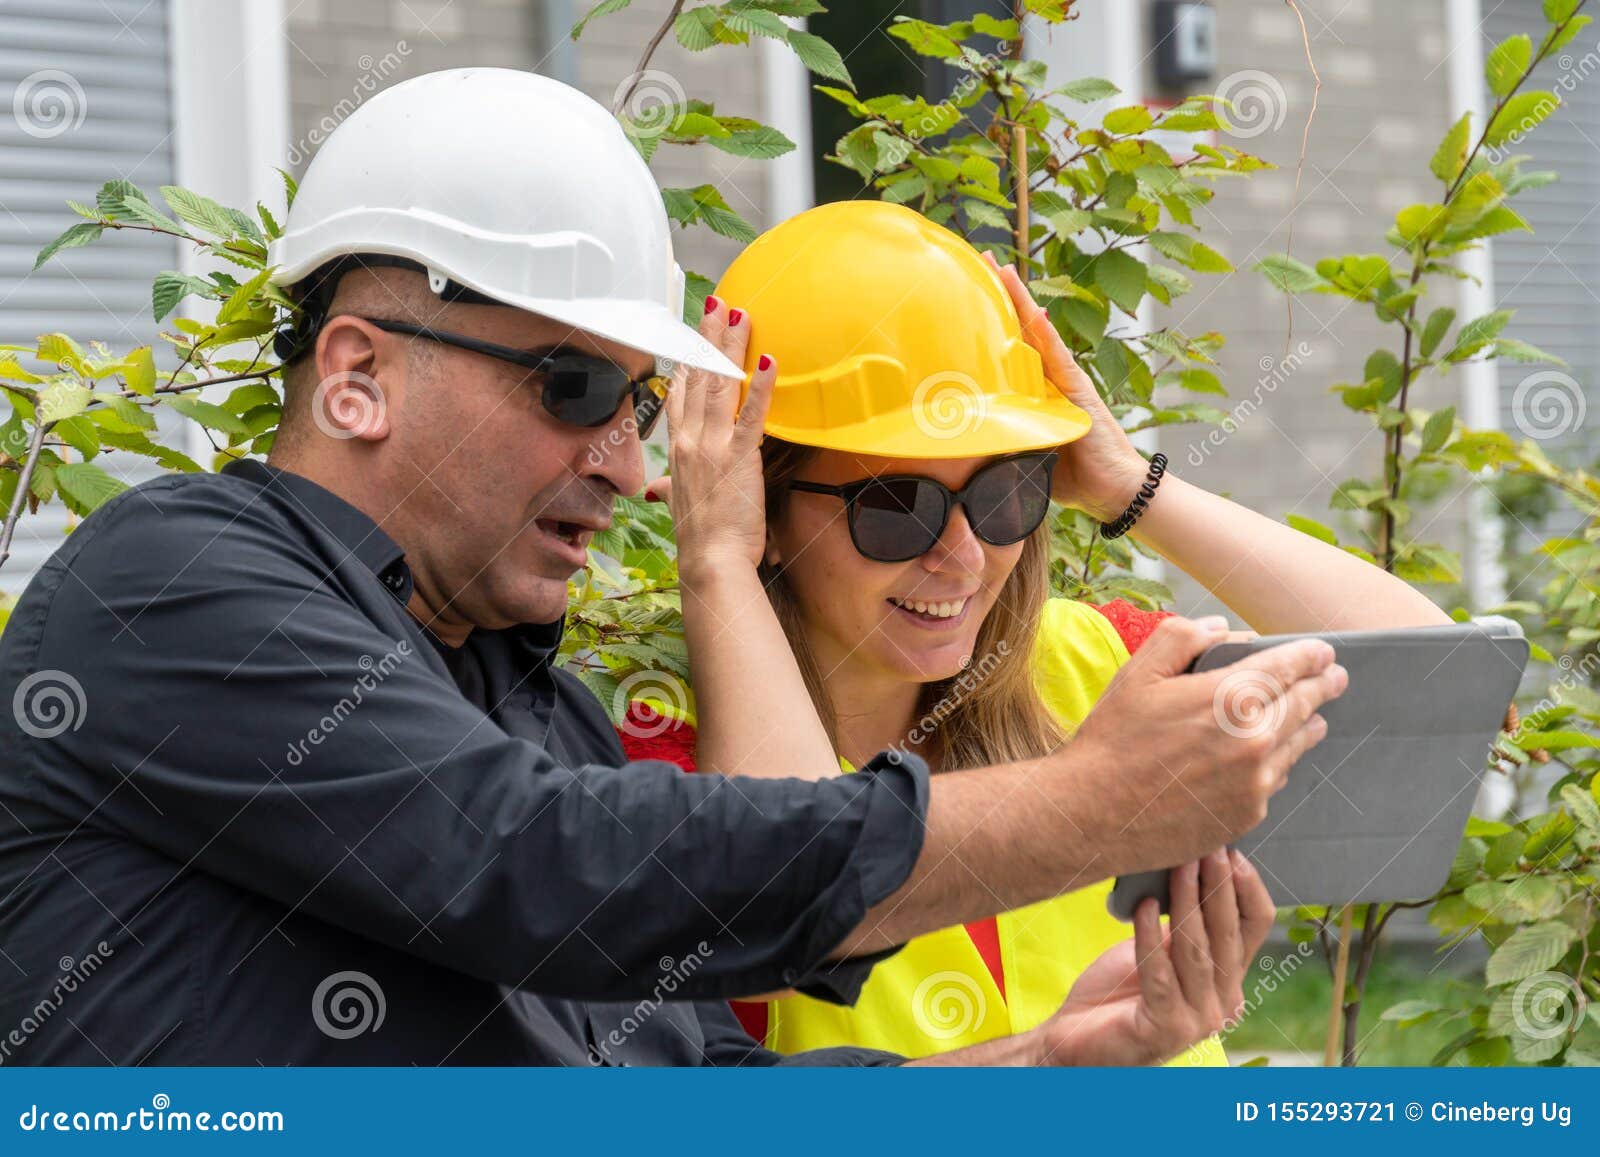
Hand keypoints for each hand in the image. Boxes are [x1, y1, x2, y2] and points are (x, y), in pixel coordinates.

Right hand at [653, 298, 776, 577]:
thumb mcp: (677, 505)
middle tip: (718, 305)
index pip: (679, 394)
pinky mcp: (740, 458)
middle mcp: (691, 441)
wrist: (710, 561)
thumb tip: (654, 489)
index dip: (686, 360)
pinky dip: (761, 386)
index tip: (691, 334)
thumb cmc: (698, 538)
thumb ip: (667, 488)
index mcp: (678, 449)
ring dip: (732, 347)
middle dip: (708, 338)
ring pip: (722, 386)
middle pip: (699, 378)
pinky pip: (752, 414)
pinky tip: (769, 360)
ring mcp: (714, 447)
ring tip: (740, 316)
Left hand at [982, 251, 1147, 521]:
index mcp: (1034, 391)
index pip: (1008, 347)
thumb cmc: (1072, 478)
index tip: (967, 291)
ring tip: (1001, 268)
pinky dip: (1046, 335)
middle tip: (979, 259)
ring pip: (1037, 332)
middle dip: (1002, 294)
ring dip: (1020, 300)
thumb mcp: (1023, 455)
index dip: (990, 319)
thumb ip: (1000, 442)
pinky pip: (1058, 358)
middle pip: (1021, 328)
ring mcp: (1066, 381)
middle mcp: (1050, 378)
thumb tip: (959, 443)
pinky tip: (1034, 311)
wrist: (1112, 491)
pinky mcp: (1078, 392)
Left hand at [1033, 850, 1273, 1065]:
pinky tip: (1142, 907)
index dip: (1246, 887)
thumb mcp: (1159, 948)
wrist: (1078, 1039)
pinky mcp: (1164, 1028)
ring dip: (1185, 902)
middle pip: (1227, 934)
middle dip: (1217, 885)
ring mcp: (1197, 1020)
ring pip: (1196, 950)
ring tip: (1177, 865)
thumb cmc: (1118, 990)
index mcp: (1228, 979)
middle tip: (1207, 846)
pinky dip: (1149, 937)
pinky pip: (1158, 973)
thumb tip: (1189, 860)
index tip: (1229, 850)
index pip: (1255, 927)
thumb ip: (1182, 921)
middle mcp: (1223, 1002)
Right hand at [1065, 615, 1347, 875]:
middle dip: (1321, 687)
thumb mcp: (1138, 672)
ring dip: (1308, 725)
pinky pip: (1274, 781)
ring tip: (1315, 718)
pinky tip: (1268, 760)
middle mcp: (1256, 740)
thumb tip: (1222, 628)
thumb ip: (1183, 637)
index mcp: (1232, 697)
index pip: (1289, 667)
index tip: (1324, 652)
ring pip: (1296, 745)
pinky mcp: (1247, 815)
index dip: (1310, 656)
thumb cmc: (1113, 739)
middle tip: (1334, 678)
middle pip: (1303, 706)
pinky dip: (1277, 763)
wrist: (1095, 814)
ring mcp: (1256, 782)